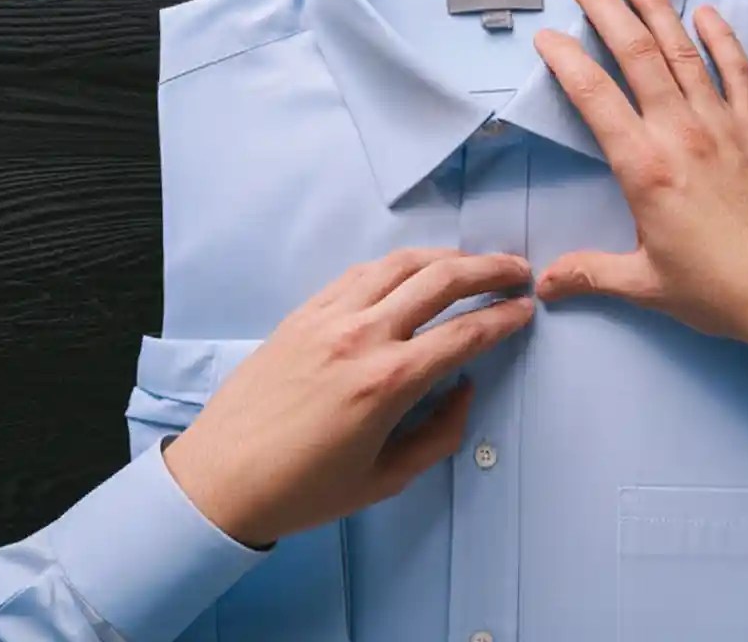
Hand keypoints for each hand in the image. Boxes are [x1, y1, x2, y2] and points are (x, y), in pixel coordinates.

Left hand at [163, 249, 532, 546]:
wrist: (220, 479)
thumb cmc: (304, 490)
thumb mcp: (386, 479)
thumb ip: (439, 434)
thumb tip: (464, 390)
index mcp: (388, 383)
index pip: (465, 333)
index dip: (505, 318)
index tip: (527, 310)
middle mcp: (362, 337)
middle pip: (441, 281)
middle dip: (489, 270)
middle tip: (517, 270)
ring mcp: (329, 318)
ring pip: (400, 264)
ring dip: (446, 257)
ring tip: (473, 262)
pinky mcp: (303, 313)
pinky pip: (360, 273)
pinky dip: (397, 264)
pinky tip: (414, 270)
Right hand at [532, 0, 747, 359]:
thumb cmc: (722, 292)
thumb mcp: (645, 284)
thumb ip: (590, 274)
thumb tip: (546, 282)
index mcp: (646, 169)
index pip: (594, 97)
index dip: (566, 60)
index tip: (547, 38)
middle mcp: (683, 135)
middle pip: (637, 55)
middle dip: (607, 12)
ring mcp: (725, 127)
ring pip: (684, 53)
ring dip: (657, 11)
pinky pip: (739, 73)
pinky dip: (723, 41)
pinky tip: (709, 17)